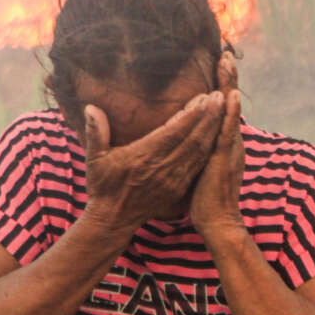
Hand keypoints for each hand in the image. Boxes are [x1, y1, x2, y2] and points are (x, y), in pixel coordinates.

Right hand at [82, 91, 223, 231]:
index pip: (174, 132)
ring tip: (222, 109)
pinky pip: (199, 165)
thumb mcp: (94, 159)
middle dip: (208, 117)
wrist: (114, 219)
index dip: (191, 115)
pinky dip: (210, 148)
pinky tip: (217, 134)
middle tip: (219, 96)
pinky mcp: (179, 188)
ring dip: (213, 130)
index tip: (203, 97)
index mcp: (144, 157)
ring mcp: (174, 180)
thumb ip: (96, 132)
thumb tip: (91, 107)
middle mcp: (162, 168)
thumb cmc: (103, 186)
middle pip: (193, 139)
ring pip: (200, 151)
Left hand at [190, 52, 244, 235]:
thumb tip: (188, 135)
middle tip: (225, 53)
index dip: (222, 85)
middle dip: (228, 77)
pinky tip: (230, 96)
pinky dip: (230, 113)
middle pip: (229, 103)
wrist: (218, 222)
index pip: (223, 108)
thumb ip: (198, 148)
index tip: (220, 63)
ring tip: (227, 61)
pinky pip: (227, 133)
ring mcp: (230, 149)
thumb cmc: (206, 198)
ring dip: (229, 85)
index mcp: (223, 141)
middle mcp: (230, 140)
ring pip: (230, 111)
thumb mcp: (202, 166)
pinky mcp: (225, 159)